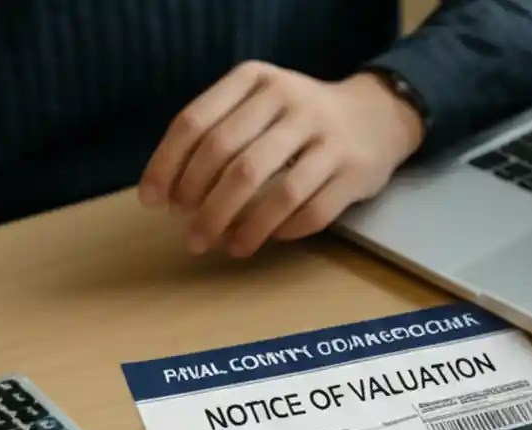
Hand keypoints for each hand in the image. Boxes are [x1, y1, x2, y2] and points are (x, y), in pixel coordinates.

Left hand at [139, 62, 423, 256]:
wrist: (377, 115)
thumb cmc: (300, 117)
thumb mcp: (258, 100)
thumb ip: (218, 129)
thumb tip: (170, 192)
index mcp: (257, 79)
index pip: (196, 124)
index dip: (168, 166)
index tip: (154, 202)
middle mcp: (293, 101)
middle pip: (233, 161)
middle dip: (204, 207)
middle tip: (191, 236)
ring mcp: (328, 137)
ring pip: (275, 192)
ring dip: (243, 228)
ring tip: (225, 247)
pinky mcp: (354, 171)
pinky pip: (312, 211)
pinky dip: (283, 231)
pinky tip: (266, 239)